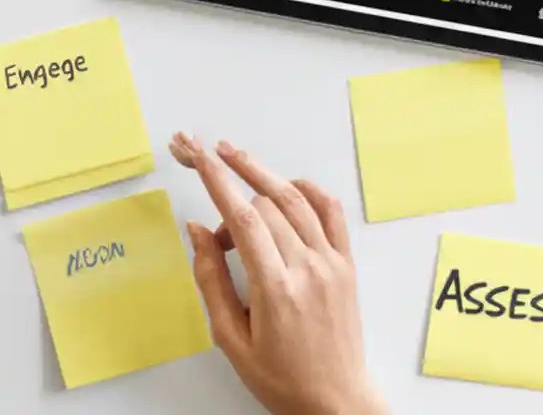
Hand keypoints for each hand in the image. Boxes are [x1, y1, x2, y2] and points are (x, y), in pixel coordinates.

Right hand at [170, 134, 386, 414]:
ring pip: (296, 197)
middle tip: (199, 155)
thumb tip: (197, 230)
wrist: (335, 400)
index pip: (244, 217)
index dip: (216, 179)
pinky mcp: (346, 264)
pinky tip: (283, 183)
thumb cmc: (279, 377)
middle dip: (227, 177)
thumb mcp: (231, 338)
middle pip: (266, 201)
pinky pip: (330, 210)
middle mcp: (308, 268)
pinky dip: (306, 188)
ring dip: (261, 173)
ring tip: (231, 156)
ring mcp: (332, 263)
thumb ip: (211, 280)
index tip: (195, 153)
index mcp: (276, 289)